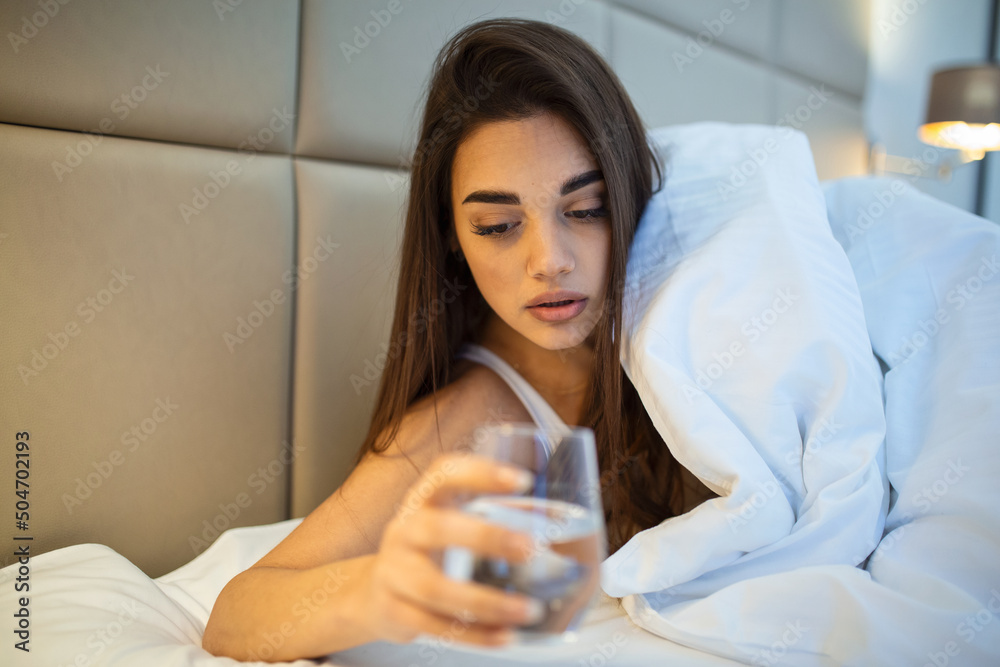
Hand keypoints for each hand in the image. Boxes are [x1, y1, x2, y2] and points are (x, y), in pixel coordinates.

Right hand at [359, 452, 544, 646]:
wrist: (374, 592)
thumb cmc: (430, 552)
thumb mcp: (451, 525)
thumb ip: (493, 521)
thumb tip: (566, 529)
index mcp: (424, 501)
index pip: (445, 474)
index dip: (481, 472)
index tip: (523, 480)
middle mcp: (404, 530)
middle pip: (437, 528)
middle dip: (485, 537)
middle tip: (529, 549)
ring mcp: (394, 572)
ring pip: (436, 588)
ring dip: (487, 602)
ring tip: (528, 610)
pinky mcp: (393, 610)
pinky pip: (433, 626)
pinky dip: (473, 635)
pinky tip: (505, 636)